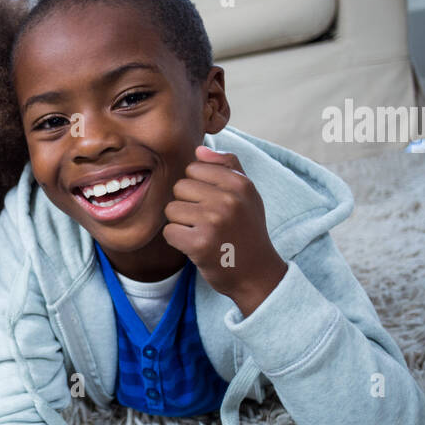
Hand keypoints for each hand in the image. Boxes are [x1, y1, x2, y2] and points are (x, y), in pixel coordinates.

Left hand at [163, 145, 287, 316]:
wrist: (256, 274)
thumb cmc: (247, 230)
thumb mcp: (247, 194)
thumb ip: (227, 166)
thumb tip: (199, 150)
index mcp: (240, 184)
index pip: (194, 167)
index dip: (197, 186)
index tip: (213, 203)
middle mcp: (228, 200)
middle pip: (180, 187)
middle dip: (187, 204)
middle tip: (208, 222)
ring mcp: (214, 222)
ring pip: (171, 209)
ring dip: (181, 223)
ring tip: (202, 233)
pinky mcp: (199, 244)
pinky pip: (169, 231)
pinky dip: (177, 240)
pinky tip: (195, 246)